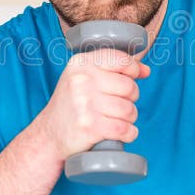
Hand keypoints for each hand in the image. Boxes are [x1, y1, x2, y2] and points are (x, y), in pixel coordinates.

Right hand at [34, 48, 150, 160]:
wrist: (48, 135)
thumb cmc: (71, 104)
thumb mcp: (82, 78)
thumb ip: (112, 68)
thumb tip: (145, 70)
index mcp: (80, 64)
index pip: (121, 59)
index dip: (133, 70)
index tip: (133, 78)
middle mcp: (81, 81)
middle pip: (129, 87)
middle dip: (131, 98)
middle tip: (119, 104)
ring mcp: (84, 104)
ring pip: (129, 110)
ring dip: (130, 118)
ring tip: (118, 119)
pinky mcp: (89, 127)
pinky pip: (124, 129)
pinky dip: (129, 133)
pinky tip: (124, 133)